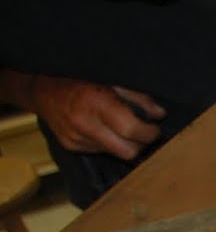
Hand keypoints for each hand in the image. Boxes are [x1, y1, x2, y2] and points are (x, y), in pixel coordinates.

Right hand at [27, 76, 165, 161]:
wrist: (40, 87)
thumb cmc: (78, 77)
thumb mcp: (111, 79)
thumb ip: (138, 97)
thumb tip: (159, 114)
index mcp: (96, 103)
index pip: (132, 131)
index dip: (149, 133)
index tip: (154, 128)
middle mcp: (85, 124)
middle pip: (127, 151)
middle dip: (140, 144)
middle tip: (143, 132)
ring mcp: (76, 138)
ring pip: (115, 153)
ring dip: (124, 144)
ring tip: (120, 126)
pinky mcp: (71, 146)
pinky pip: (99, 151)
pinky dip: (107, 143)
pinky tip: (102, 128)